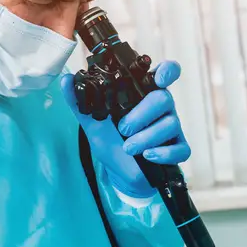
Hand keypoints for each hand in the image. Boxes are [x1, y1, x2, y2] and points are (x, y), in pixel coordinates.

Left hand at [60, 61, 191, 198]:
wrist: (118, 174)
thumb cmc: (111, 142)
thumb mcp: (92, 121)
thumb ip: (80, 101)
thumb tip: (65, 80)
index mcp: (144, 95)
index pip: (165, 74)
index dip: (167, 72)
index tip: (158, 79)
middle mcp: (161, 108)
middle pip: (164, 98)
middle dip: (142, 114)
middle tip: (123, 128)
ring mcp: (171, 128)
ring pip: (170, 124)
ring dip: (147, 137)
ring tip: (128, 148)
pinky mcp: (177, 149)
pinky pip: (181, 148)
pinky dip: (164, 153)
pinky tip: (148, 156)